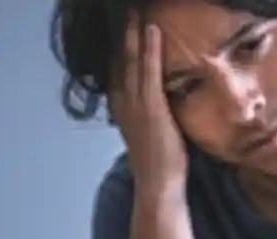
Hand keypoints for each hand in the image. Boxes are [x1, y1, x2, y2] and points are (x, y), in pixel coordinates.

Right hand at [109, 12, 186, 197]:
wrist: (158, 184)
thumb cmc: (159, 165)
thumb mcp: (149, 136)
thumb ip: (148, 120)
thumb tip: (157, 112)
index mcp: (122, 111)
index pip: (117, 75)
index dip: (117, 53)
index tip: (119, 35)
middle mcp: (124, 104)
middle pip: (120, 63)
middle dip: (122, 38)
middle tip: (124, 16)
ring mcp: (136, 105)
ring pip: (132, 61)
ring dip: (133, 35)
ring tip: (135, 15)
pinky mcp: (151, 107)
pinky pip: (150, 70)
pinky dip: (150, 48)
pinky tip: (152, 30)